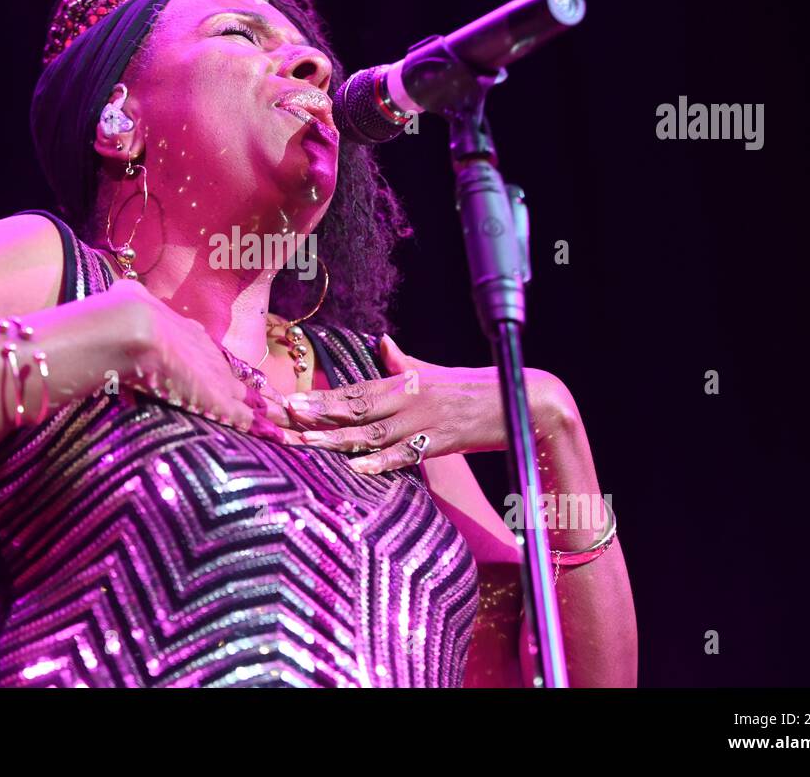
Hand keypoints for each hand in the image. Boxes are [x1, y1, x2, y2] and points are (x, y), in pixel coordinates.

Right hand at [98, 279, 292, 442]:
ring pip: (243, 394)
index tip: (223, 375)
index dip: (215, 366)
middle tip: (262, 401)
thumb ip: (130, 298)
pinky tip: (272, 435)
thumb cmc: (127, 312)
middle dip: (242, 387)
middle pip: (230, 374)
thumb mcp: (131, 299)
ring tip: (278, 419)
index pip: (208, 353)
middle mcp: (208, 354)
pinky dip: (256, 425)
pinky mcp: (218, 400)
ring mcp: (216, 377)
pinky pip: (242, 415)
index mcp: (189, 333)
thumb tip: (122, 289)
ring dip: (257, 407)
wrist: (136, 327)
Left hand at [283, 334, 577, 473]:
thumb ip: (404, 363)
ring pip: (373, 432)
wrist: (525, 399)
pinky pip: (407, 454)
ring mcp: (425, 421)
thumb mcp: (436, 372)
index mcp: (406, 382)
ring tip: (306, 443)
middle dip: (318, 415)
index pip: (356, 390)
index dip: (322, 398)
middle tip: (283, 418)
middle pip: (356, 408)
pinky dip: (381, 461)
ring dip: (337, 439)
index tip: (290, 401)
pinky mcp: (443, 441)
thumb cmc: (478, 388)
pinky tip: (357, 467)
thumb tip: (382, 342)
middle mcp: (410, 399)